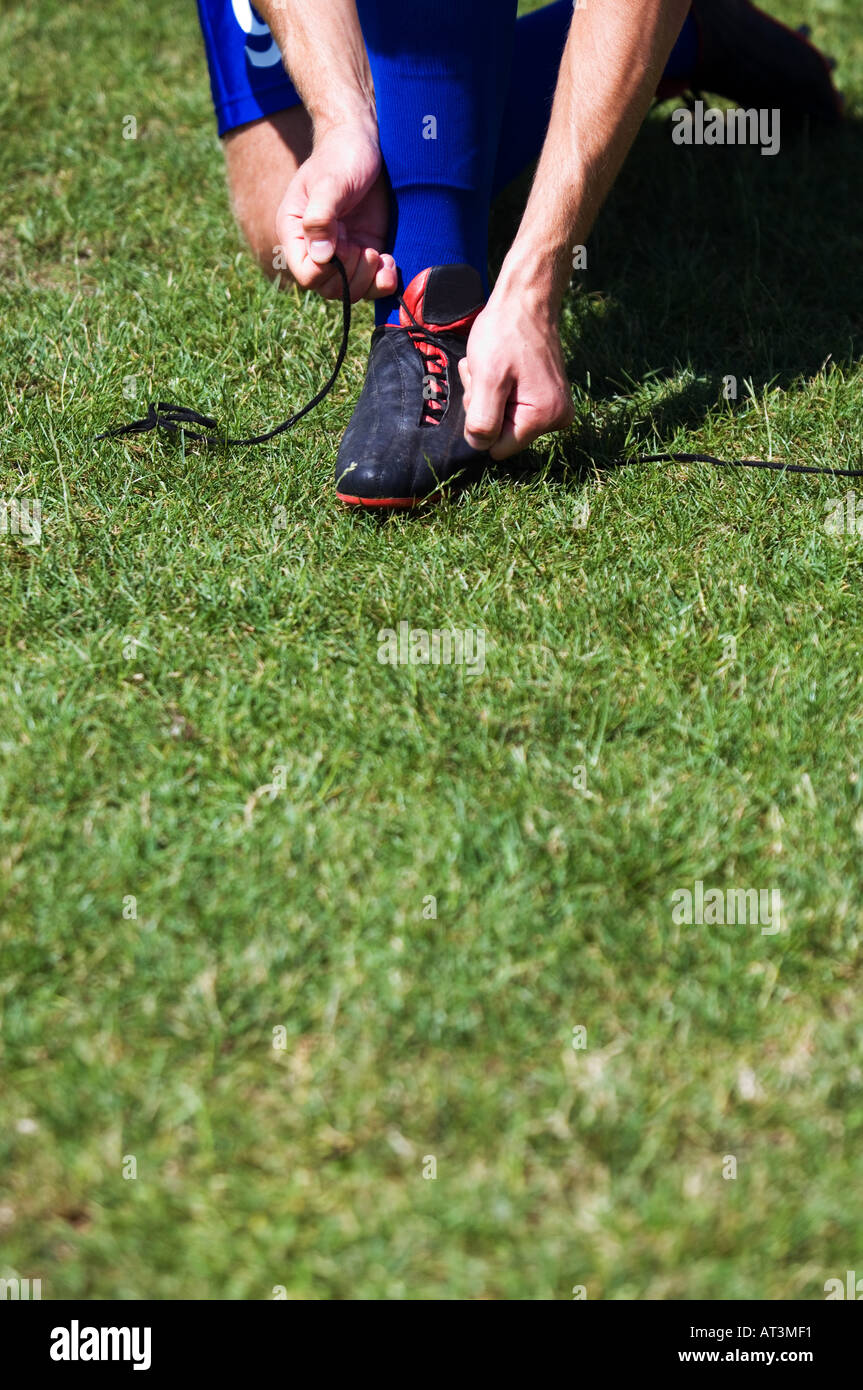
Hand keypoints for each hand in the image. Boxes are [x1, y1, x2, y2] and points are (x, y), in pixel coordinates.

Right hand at [276, 123, 397, 302]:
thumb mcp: (329, 183)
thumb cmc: (341, 156)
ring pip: (352, 290)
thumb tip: (321, 256)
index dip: (328, 271)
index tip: (345, 246)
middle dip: (352, 276)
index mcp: (296, 232)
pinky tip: (389, 261)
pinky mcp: (365, 251)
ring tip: (380, 255)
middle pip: (330, 288)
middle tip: (366, 249)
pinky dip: (383, 280)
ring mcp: (342, 252)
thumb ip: (320, 218)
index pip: (307, 274)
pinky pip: (372, 282)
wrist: (364, 142)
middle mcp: (316, 247)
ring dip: (370, 280)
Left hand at [459, 285, 573, 459]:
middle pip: (500, 434)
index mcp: (545, 417)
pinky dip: (496, 389)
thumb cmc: (505, 332)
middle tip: (486, 374)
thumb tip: (479, 446)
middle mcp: (556, 418)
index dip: (482, 422)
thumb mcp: (487, 378)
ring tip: (493, 366)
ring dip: (487, 395)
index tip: (485, 389)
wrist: (525, 300)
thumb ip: (482, 420)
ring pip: (502, 420)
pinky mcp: (546, 397)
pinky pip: (510, 406)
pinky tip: (499, 367)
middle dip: (484, 406)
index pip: (497, 448)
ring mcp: (553, 407)